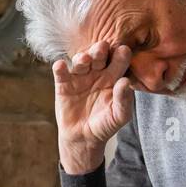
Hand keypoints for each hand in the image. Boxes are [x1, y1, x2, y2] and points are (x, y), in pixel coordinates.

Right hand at [52, 40, 133, 175]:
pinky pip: (61, 73)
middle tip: (102, 47)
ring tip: (84, 59)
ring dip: (82, 58)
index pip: (119, 61)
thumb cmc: (105, 125)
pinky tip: (60, 66)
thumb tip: (125, 82)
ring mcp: (80, 77)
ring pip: (80, 61)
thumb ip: (124, 100)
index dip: (121, 55)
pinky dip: (59, 68)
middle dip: (100, 50)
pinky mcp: (64, 84)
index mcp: (113, 77)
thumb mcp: (119, 116)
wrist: (84, 139)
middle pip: (99, 56)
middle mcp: (97, 72)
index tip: (123, 50)